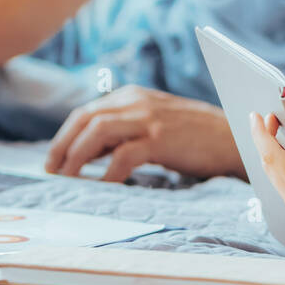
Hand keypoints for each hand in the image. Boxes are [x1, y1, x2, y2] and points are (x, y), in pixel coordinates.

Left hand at [45, 85, 241, 181]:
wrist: (233, 137)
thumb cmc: (192, 137)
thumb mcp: (153, 125)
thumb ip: (123, 133)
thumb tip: (87, 154)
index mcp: (132, 97)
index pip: (86, 112)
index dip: (65, 136)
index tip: (53, 160)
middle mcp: (136, 102)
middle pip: (84, 118)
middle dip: (62, 145)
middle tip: (51, 170)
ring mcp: (148, 118)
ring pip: (97, 131)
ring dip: (76, 156)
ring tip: (68, 178)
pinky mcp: (160, 139)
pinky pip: (123, 156)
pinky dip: (107, 173)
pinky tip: (102, 187)